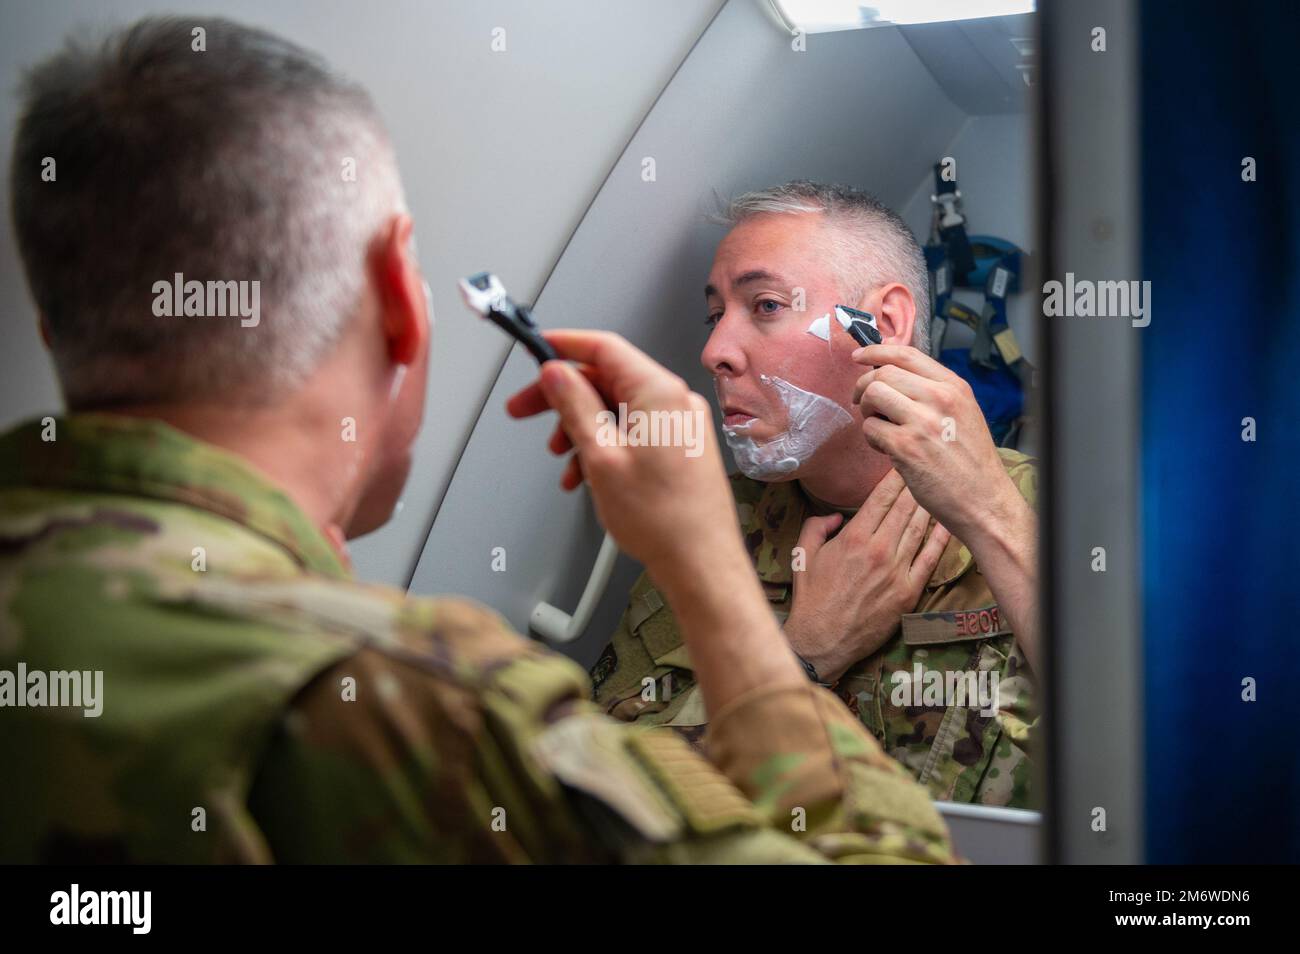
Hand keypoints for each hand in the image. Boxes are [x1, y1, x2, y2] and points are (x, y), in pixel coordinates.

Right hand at [505, 330, 737, 577]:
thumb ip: (575, 407)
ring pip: (617, 409)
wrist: (700, 562)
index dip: (564, 346)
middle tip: (527, 411)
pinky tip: (587, 473)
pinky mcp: (681, 446)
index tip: (536, 351)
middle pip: (607, 379)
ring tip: (565, 460)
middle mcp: (676, 401)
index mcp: (660, 392)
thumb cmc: (663, 519)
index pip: (604, 347)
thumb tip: (557, 374)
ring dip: (582, 428)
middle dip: (564, 398)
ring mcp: (681, 424)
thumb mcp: (601, 456)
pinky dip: (605, 445)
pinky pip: (634, 431)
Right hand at [784, 470, 950, 683]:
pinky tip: (947, 525)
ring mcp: (897, 572)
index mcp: (854, 538)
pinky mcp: (909, 592)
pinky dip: (940, 540)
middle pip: (905, 509)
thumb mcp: (803, 555)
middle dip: (915, 485)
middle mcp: (879, 550)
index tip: (901, 463)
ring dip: (929, 507)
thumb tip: (836, 515)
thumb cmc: (812, 597)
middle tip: (924, 469)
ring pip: (920, 530)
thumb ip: (816, 526)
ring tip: (937, 490)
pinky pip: (930, 559)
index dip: (893, 478)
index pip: (881, 498)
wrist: (823, 640)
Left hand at [851, 344, 1013, 539]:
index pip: (906, 354)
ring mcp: (922, 421)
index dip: (876, 351)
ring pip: (873, 395)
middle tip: (862, 403)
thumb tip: (893, 376)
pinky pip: (870, 429)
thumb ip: (934, 392)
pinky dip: (871, 438)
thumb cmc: (970, 461)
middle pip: (883, 373)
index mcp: (954, 387)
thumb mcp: (963, 413)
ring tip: (879, 428)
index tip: (858, 356)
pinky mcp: (906, 447)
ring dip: (866, 411)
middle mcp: (939, 398)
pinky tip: (886, 449)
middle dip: (864, 386)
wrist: (983, 500)